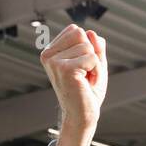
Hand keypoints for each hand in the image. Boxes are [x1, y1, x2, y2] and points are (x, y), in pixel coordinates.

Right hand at [39, 24, 107, 145]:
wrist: (83, 115)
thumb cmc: (87, 91)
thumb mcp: (94, 63)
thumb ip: (95, 46)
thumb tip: (92, 33)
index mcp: (51, 51)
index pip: (76, 30)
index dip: (87, 48)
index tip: (82, 67)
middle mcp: (48, 54)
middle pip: (81, 34)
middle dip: (91, 54)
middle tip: (85, 74)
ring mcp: (54, 61)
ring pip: (88, 46)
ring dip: (94, 65)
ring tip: (85, 80)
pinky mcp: (64, 69)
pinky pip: (92, 58)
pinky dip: (96, 71)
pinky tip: (86, 83)